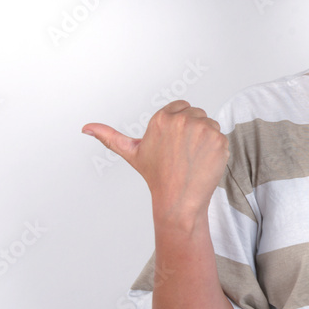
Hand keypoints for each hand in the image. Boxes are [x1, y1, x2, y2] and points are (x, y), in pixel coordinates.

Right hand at [82, 100, 229, 219]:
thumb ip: (110, 137)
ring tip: (192, 158)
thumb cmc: (157, 177)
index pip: (181, 107)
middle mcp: (183, 120)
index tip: (174, 143)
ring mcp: (203, 129)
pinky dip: (217, 149)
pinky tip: (204, 162)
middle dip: (193, 130)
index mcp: (162, 118)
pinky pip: (222, 136)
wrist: (179, 201)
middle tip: (183, 154)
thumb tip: (85, 128)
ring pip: (210, 124)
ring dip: (206, 139)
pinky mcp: (219, 140)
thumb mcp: (132, 153)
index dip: (180, 125)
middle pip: (197, 114)